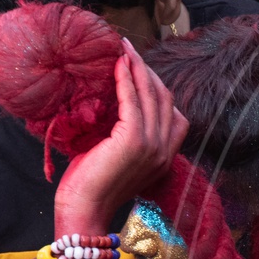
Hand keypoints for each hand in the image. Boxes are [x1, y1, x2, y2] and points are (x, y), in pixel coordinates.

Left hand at [55, 40, 187, 230]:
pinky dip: (126, 79)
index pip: (173, 114)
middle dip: (148, 70)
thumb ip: (125, 138)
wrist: (85, 210)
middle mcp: (165, 150)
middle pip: (165, 98)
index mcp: (165, 157)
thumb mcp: (117, 159)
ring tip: (124, 49)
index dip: (157, 87)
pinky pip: (134, 100)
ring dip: (138, 67)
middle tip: (129, 49)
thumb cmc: (92, 187)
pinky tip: (117, 65)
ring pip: (153, 95)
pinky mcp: (134, 140)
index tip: (138, 68)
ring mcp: (153, 145)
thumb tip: (112, 110)